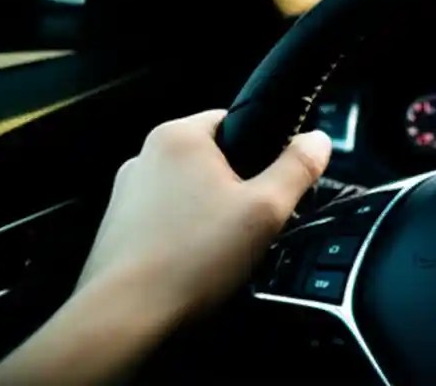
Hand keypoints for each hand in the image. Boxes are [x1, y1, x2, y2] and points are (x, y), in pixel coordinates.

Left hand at [0, 111, 330, 385]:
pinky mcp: (118, 227)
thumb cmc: (192, 259)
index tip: (272, 184)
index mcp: (179, 137)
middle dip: (237, 188)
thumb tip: (318, 140)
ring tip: (221, 249)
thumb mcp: (265, 210)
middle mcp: (145, 156)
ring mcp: (126, 193)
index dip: (263, 150)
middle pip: (212, 159)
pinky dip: (184, 235)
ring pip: (189, 191)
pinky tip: (195, 263)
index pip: (234, 120)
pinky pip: (166, 219)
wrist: (126, 316)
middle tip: (252, 222)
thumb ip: (297, 168)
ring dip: (209, 213)